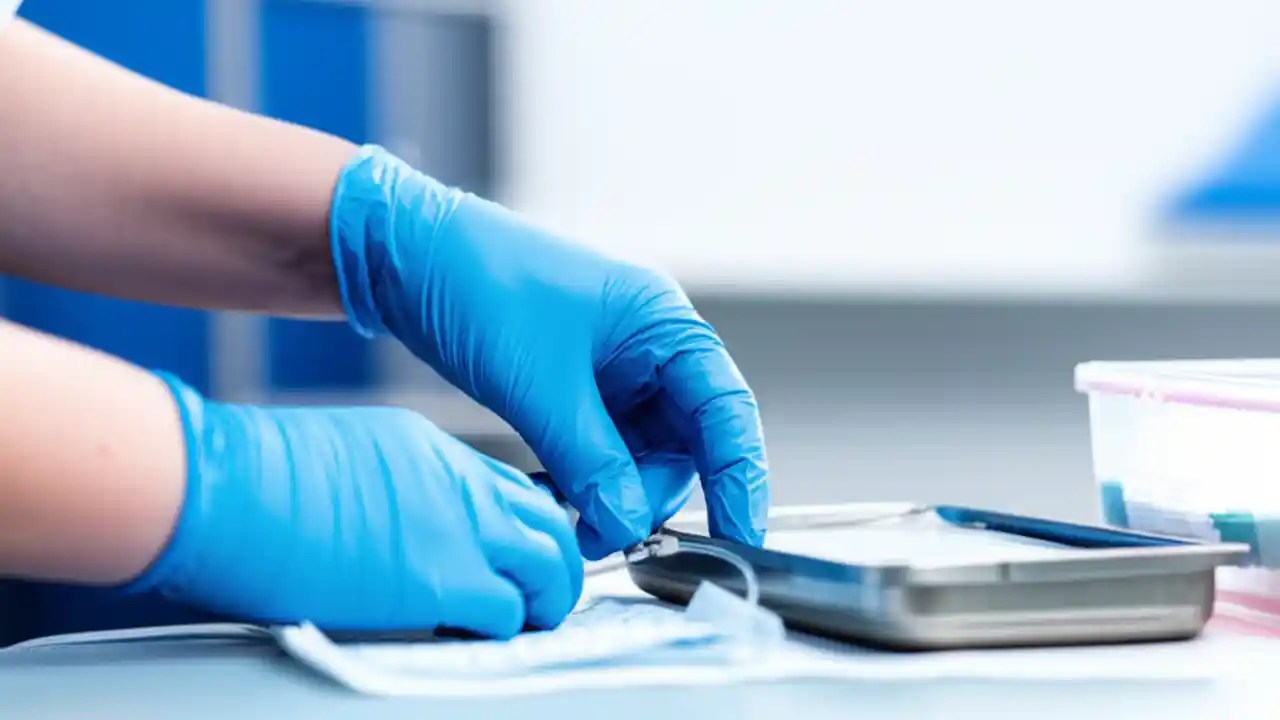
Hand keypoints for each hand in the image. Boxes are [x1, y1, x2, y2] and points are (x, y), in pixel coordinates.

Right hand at [126, 373, 581, 636]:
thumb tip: (394, 528)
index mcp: (429, 448)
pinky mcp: (442, 581)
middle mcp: (457, 481)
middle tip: (543, 594)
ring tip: (526, 623)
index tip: (522, 553)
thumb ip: (387, 490)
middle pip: (548, 519)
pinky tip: (476, 638)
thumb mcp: (340, 457)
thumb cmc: (248, 475)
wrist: (220, 485)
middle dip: (556, 561)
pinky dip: (505, 632)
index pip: (509, 486)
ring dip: (546, 599)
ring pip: (550, 565)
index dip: (525, 525)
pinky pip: (508, 612)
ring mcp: (457, 527)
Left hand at [329, 146, 769, 558]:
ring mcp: (614, 371)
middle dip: (653, 494)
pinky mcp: (578, 391)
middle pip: (688, 443)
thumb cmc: (478, 280)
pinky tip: (559, 497)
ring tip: (576, 518)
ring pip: (643, 455)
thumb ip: (592, 461)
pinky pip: (604, 452)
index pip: (726, 410)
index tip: (740, 538)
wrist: (405, 255)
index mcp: (662, 323)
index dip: (741, 479)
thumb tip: (628, 523)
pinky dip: (589, 483)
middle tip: (612, 531)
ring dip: (617, 495)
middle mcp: (650, 347)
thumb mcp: (539, 383)